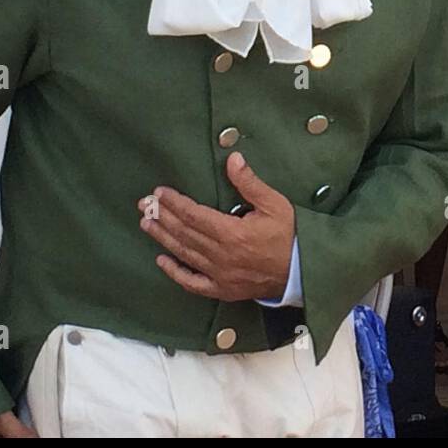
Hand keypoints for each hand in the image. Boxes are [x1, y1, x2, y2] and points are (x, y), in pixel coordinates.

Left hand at [139, 152, 295, 301]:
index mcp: (231, 233)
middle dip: (162, 217)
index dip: (175, 203)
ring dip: (163, 239)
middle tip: (144, 205)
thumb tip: (232, 159)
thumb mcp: (275, 204)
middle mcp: (220, 256)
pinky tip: (162, 261)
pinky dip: (175, 272)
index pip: (194, 215)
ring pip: (184, 254)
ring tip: (146, 224)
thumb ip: (250, 183)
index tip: (160, 192)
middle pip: (184, 233)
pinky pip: (193, 282)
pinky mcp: (222, 289)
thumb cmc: (290, 235)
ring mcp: (219, 275)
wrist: (303, 272)